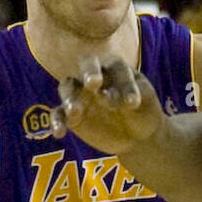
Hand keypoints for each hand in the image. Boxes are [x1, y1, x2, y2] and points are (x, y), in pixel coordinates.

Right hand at [49, 56, 164, 154]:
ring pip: (68, 87)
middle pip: (87, 65)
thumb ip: (130, 94)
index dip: (124, 82)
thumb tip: (107, 95)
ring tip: (75, 112)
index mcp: (117, 69)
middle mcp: (96, 77)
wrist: (139, 136)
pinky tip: (59, 133)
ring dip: (70, 97)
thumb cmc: (143, 111)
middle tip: (93, 84)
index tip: (133, 104)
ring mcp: (81, 94)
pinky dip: (56, 121)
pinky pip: (59, 113)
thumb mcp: (145, 101)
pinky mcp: (72, 115)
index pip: (116, 66)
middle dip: (89, 72)